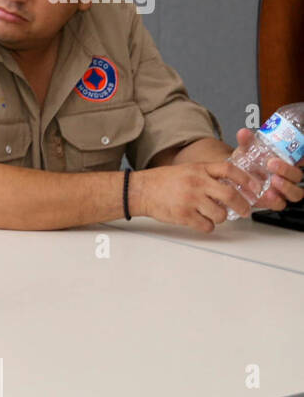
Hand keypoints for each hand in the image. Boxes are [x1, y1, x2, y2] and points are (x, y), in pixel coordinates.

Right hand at [132, 161, 256, 232]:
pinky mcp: (183, 215)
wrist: (141, 190)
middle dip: (242, 205)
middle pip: (230, 194)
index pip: (229, 170)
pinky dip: (207, 226)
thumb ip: (209, 176)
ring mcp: (190, 199)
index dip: (246, 179)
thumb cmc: (163, 181)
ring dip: (221, 218)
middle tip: (245, 211)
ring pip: (220, 214)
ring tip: (213, 215)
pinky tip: (201, 222)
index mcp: (199, 169)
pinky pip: (206, 226)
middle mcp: (196, 183)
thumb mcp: (188, 170)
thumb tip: (232, 187)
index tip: (255, 188)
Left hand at [233, 128, 303, 210]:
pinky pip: (280, 204)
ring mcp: (282, 190)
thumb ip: (246, 141)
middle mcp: (287, 176)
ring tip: (273, 181)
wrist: (234, 176)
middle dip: (288, 170)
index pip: (302, 160)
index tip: (297, 156)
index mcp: (287, 162)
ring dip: (286, 187)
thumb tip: (243, 132)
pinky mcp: (272, 201)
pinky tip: (266, 195)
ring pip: (296, 193)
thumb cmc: (247, 161)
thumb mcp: (246, 150)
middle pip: (298, 176)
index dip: (303, 158)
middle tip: (272, 163)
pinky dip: (274, 200)